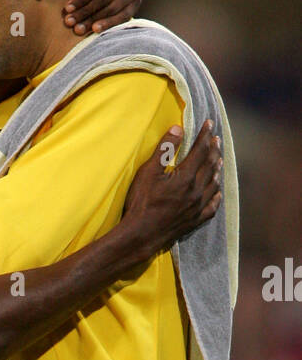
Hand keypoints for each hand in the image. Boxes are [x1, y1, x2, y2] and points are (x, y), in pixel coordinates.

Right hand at [123, 122, 221, 258]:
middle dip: (213, 149)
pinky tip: (217, 192)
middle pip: (210, 165)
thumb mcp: (148, 172)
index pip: (200, 151)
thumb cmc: (141, 203)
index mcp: (186, 177)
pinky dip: (216, 197)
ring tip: (219, 160)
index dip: (205, 136)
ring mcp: (197, 207)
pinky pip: (212, 207)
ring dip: (217, 170)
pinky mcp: (194, 220)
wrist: (141, 235)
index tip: (209, 123)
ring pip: (213, 184)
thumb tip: (178, 129)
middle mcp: (196, 191)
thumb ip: (164, 150)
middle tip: (216, 139)